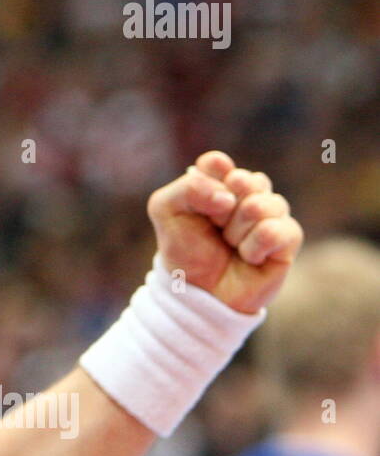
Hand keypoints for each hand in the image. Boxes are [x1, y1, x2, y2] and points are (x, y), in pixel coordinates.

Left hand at [147, 150, 302, 314]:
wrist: (199, 293)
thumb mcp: (166, 210)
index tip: (197, 209)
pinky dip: (253, 248)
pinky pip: (275, 230)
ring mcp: (271, 213)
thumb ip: (189, 188)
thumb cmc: (185, 250)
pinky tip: (249, 258)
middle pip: (243, 180)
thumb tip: (228, 198)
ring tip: (230, 245)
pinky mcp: (288, 238)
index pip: (216, 163)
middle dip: (220, 211)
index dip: (205, 187)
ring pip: (260, 205)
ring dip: (236, 232)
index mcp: (219, 181)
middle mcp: (248, 192)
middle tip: (214, 230)